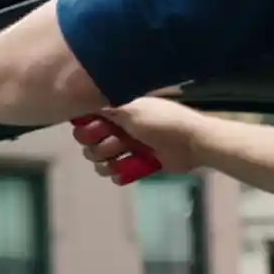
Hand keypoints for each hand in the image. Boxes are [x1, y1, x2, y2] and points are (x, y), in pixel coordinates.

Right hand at [71, 97, 209, 183]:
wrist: (192, 143)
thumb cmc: (162, 122)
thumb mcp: (131, 110)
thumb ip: (105, 107)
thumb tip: (80, 98)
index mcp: (117, 112)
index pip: (87, 122)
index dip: (88, 130)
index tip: (100, 130)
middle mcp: (118, 129)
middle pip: (89, 144)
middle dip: (101, 148)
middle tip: (120, 143)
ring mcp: (127, 148)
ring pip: (100, 161)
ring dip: (110, 161)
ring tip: (128, 156)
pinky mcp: (135, 165)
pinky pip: (115, 174)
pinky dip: (120, 173)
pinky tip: (131, 168)